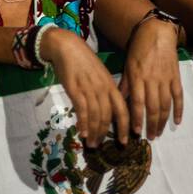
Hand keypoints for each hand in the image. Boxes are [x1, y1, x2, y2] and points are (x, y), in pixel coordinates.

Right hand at [39, 27, 129, 148]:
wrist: (67, 47)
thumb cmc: (84, 61)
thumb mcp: (100, 75)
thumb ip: (105, 92)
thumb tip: (107, 111)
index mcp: (111, 85)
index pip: (122, 110)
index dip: (124, 127)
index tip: (124, 141)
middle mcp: (103, 89)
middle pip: (108, 116)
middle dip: (104, 134)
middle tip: (100, 146)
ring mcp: (89, 89)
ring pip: (95, 116)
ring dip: (93, 132)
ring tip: (90, 144)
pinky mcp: (75, 90)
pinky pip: (82, 110)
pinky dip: (83, 123)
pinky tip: (82, 133)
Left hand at [119, 18, 183, 139]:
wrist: (158, 32)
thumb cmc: (139, 48)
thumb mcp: (127, 65)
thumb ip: (124, 84)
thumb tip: (117, 102)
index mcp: (137, 77)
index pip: (137, 103)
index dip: (136, 119)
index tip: (135, 132)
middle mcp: (152, 80)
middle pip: (153, 108)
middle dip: (151, 125)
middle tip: (149, 138)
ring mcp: (166, 79)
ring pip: (165, 105)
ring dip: (163, 121)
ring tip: (159, 132)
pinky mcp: (176, 77)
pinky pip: (178, 96)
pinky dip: (179, 110)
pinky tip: (177, 121)